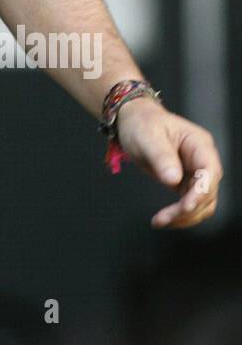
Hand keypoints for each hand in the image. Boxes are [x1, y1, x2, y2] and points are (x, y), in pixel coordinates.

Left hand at [115, 98, 222, 228]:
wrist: (134, 122)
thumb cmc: (142, 123)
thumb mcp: (148, 136)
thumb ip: (161, 156)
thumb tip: (174, 179)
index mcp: (199, 144)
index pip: (210, 171)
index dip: (201, 191)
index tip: (186, 206)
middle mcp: (203, 159)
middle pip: (208, 192)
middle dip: (189, 209)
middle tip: (164, 218)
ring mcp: (196, 173)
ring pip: (202, 203)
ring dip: (185, 216)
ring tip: (161, 221)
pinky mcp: (187, 183)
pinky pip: (191, 204)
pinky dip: (179, 214)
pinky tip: (164, 219)